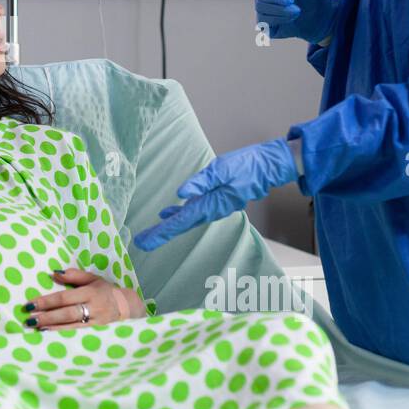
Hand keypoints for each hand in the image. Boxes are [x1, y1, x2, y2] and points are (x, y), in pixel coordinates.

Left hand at [21, 266, 144, 329]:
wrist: (127, 307)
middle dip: (46, 316)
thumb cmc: (106, 290)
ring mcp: (94, 321)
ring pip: (69, 325)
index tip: (30, 303)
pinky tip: (48, 332)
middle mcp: (92, 307)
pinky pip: (75, 332)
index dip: (47, 301)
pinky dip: (60, 332)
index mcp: (90, 292)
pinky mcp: (95, 331)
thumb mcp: (93, 278)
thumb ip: (74, 275)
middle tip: (28, 317)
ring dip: (50, 326)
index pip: (64, 297)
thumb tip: (54, 273)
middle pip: (65, 313)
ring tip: (34, 326)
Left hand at [131, 139, 299, 250]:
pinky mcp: (214, 200)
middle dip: (160, 234)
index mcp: (210, 204)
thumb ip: (202, 181)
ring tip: (150, 233)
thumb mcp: (222, 169)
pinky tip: (168, 212)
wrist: (267, 167)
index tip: (145, 242)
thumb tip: (182, 191)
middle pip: (180, 225)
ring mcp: (212, 206)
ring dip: (168, 226)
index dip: (161, 231)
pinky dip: (178, 213)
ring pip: (185, 220)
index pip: (180, 221)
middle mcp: (210, 210)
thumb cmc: (247, 166)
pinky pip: (193, 211)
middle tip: (141, 242)